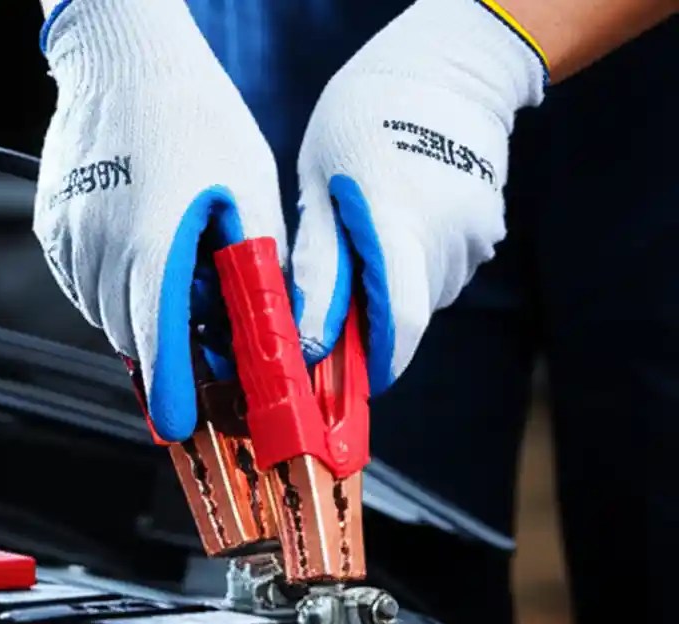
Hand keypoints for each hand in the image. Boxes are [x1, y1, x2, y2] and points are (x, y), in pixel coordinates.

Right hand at [34, 0, 285, 440]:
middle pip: (131, 335)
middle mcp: (102, 249)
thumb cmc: (193, 113)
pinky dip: (108, 286)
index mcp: (156, 245)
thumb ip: (254, 266)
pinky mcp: (51, 226)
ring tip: (172, 275)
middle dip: (165, 350)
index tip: (179, 425)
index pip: (159, 344)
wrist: (122, 56)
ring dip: (138, 314)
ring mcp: (69, 238)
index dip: (172, 393)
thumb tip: (269, 325)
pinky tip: (137, 252)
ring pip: (103, 310)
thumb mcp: (247, 190)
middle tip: (202, 339)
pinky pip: (80, 280)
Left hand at [290, 0, 546, 392]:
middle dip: (364, 324)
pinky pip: (440, 271)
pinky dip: (411, 266)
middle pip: (403, 317)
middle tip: (327, 291)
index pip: (396, 323)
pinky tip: (393, 222)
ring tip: (360, 237)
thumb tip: (306, 336)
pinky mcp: (487, 231)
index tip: (340, 383)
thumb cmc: (361, 119)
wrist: (446, 70)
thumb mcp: (319, 184)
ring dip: (387, 291)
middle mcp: (447, 239)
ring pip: (420, 295)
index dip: (371, 366)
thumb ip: (318, 263)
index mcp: (396, 223)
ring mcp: (475, 236)